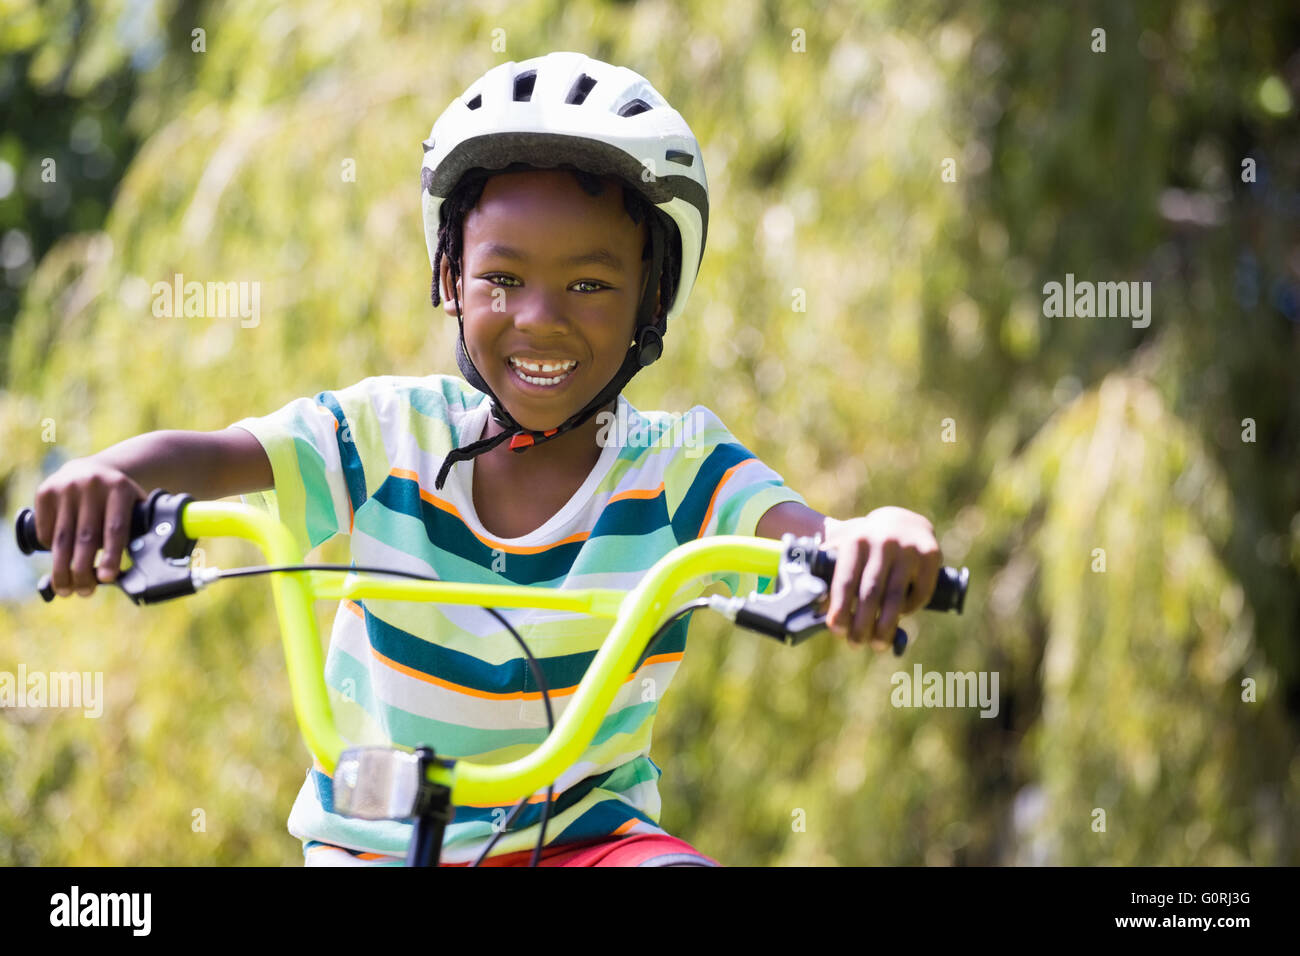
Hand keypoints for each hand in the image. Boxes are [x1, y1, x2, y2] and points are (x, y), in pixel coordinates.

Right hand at [32, 459, 145, 597]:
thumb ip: (139, 528)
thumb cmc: (117, 499)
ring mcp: (67, 487)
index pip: (115, 528)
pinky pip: (46, 531)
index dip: (110, 556)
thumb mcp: (133, 505)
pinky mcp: (46, 492)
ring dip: (62, 569)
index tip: (106, 578)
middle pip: (86, 537)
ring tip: (67, 590)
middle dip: (83, 570)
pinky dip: (50, 550)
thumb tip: (147, 566)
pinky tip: (58, 563)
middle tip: (85, 592)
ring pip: (62, 538)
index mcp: (120, 488)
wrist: (90, 469)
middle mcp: (93, 485)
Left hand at [821, 507, 942, 651]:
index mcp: (856, 540)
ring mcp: (908, 549)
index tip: (837, 630)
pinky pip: (919, 593)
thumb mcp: (846, 547)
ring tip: (878, 644)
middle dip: (862, 623)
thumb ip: (830, 573)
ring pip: (896, 596)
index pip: (846, 580)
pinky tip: (899, 619)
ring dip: (885, 625)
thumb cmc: (866, 544)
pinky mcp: (930, 555)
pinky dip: (908, 610)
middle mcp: (883, 542)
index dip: (840, 608)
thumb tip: (817, 608)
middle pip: (871, 592)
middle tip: (855, 643)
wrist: (903, 520)